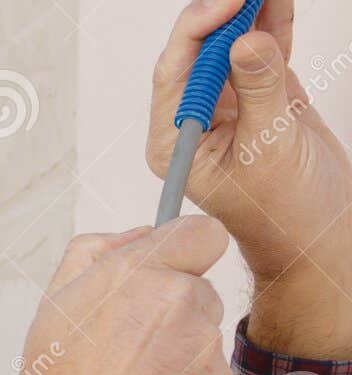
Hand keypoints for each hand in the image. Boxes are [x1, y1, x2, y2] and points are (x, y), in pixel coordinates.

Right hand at [9, 217, 236, 374]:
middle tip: (127, 350)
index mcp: (142, 273)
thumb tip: (138, 234)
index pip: (204, 233)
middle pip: (201, 293)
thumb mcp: (54, 302)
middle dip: (173, 314)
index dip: (186, 252)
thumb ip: (97, 250)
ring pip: (204, 342)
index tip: (169, 272)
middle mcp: (184, 305)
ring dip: (177, 358)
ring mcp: (207, 352)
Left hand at [147, 0, 351, 356]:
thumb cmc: (284, 212)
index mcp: (174, 141)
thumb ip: (258, 92)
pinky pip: (263, 47)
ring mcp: (228, 103)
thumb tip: (246, 42)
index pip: (175, 72)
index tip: (228, 1)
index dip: (198, 29)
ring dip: (249, 9)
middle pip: (199, 49)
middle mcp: (193, 119)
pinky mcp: (261, 94)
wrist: (318, 234)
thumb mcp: (269, 151)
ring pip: (231, 42)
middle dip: (223, 12)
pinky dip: (273, 18)